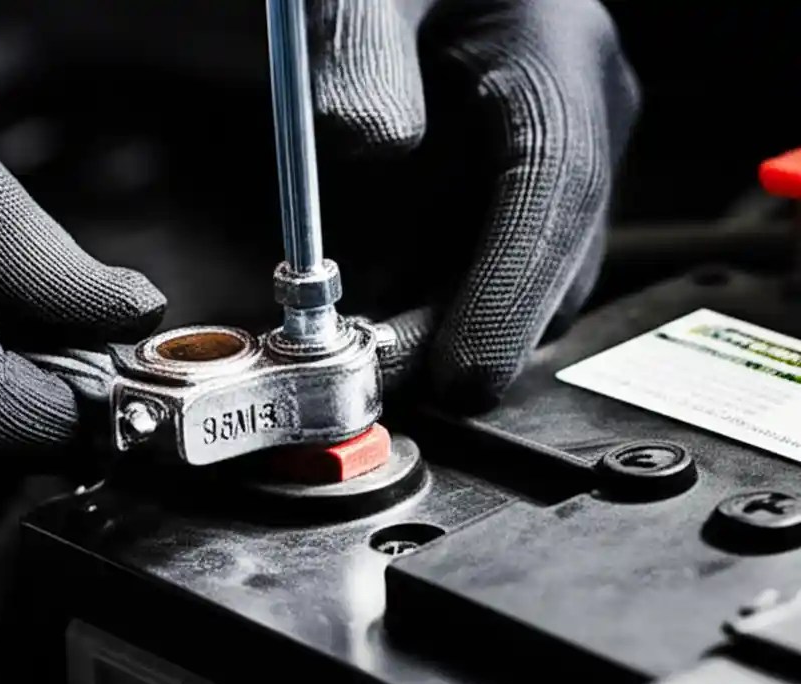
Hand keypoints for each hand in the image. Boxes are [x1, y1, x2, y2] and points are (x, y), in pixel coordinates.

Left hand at [310, 0, 640, 408]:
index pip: (555, 189)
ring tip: (361, 360)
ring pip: (525, 277)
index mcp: (558, 55)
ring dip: (449, 331)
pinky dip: (435, 305)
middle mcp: (577, 112)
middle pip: (553, 256)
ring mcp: (552, 151)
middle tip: (376, 378)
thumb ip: (362, 51)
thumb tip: (367, 145)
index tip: (462, 368)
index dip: (511, 291)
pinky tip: (373, 323)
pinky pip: (488, 261)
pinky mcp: (511, 180)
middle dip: (472, 335)